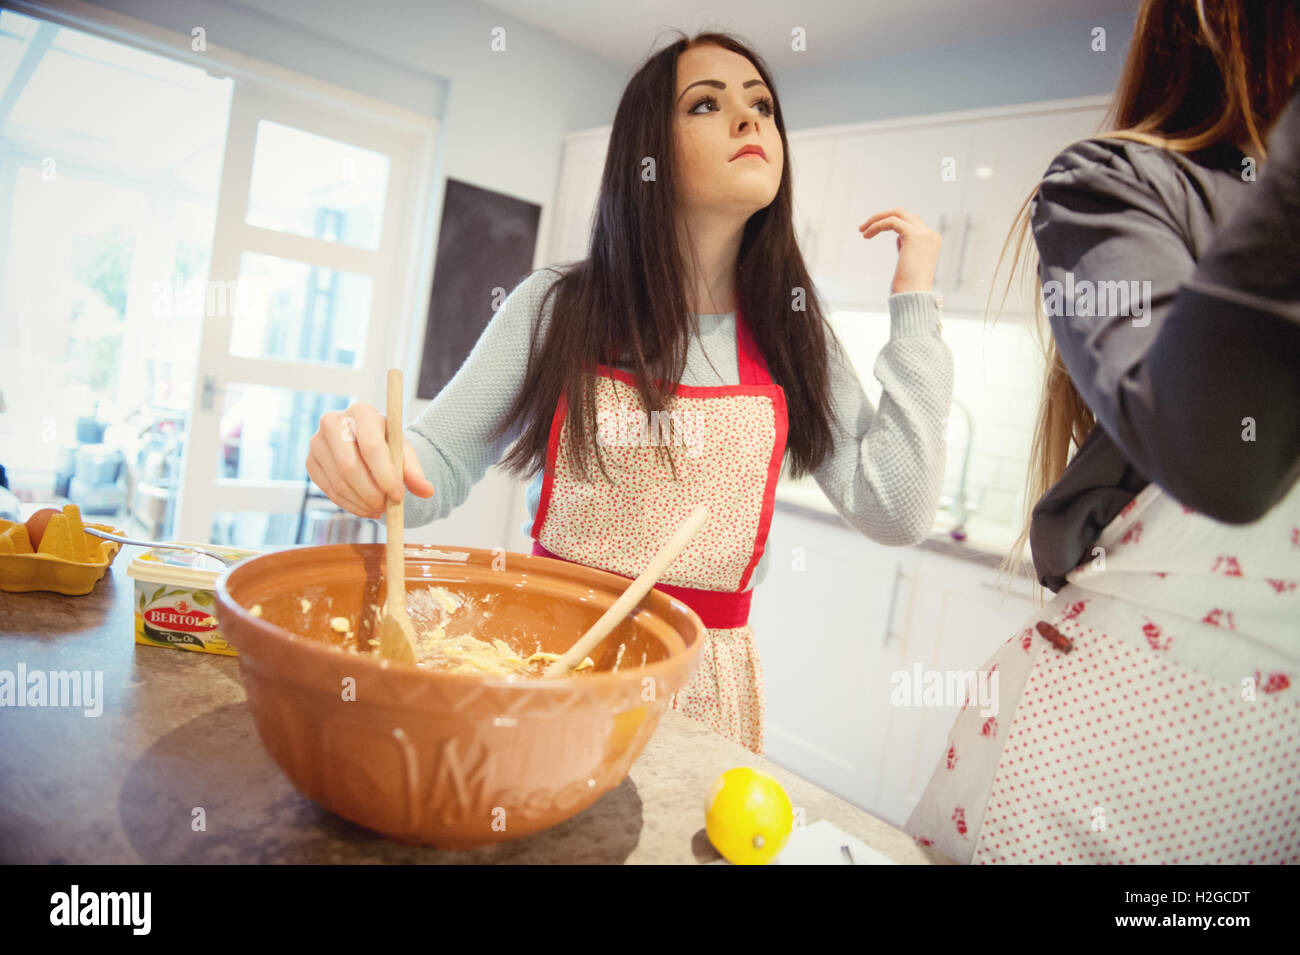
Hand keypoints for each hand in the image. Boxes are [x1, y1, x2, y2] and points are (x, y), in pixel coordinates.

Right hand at [306, 403, 434, 519]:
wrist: (366, 444)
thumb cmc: (388, 446)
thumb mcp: (404, 453)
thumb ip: (415, 472)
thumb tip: (427, 491)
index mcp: (361, 412)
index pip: (371, 446)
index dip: (385, 474)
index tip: (398, 495)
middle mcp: (333, 422)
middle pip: (349, 466)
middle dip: (371, 492)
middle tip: (387, 507)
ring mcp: (317, 443)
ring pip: (339, 482)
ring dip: (362, 502)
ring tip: (380, 509)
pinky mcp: (310, 462)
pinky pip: (329, 491)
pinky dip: (351, 505)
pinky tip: (366, 508)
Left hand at [859, 208, 941, 293]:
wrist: (913, 297)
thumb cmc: (908, 288)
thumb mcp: (909, 263)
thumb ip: (908, 249)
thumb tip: (900, 240)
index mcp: (931, 241)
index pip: (911, 223)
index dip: (891, 226)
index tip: (872, 233)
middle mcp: (930, 234)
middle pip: (904, 214)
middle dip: (882, 218)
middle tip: (863, 228)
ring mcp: (924, 233)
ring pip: (897, 214)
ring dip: (877, 219)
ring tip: (861, 230)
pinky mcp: (914, 235)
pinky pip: (891, 222)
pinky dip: (877, 225)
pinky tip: (866, 235)